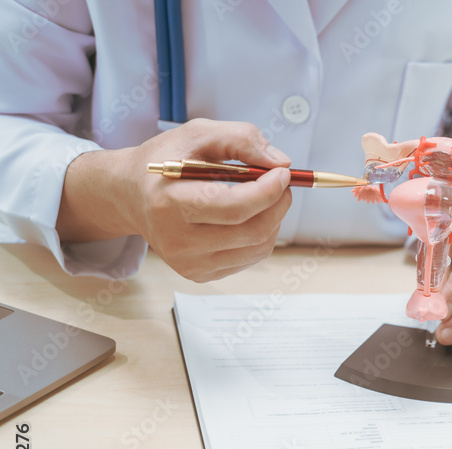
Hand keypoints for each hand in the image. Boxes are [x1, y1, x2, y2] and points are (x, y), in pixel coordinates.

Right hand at [57, 118, 292, 281]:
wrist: (131, 195)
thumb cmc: (166, 162)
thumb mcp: (197, 134)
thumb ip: (240, 139)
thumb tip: (281, 163)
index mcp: (170, 204)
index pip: (234, 208)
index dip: (268, 191)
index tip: (283, 173)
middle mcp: (177, 241)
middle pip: (252, 232)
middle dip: (278, 204)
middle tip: (282, 184)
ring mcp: (189, 263)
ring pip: (258, 247)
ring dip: (273, 219)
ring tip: (264, 197)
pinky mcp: (200, 274)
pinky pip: (250, 258)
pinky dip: (260, 234)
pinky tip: (246, 216)